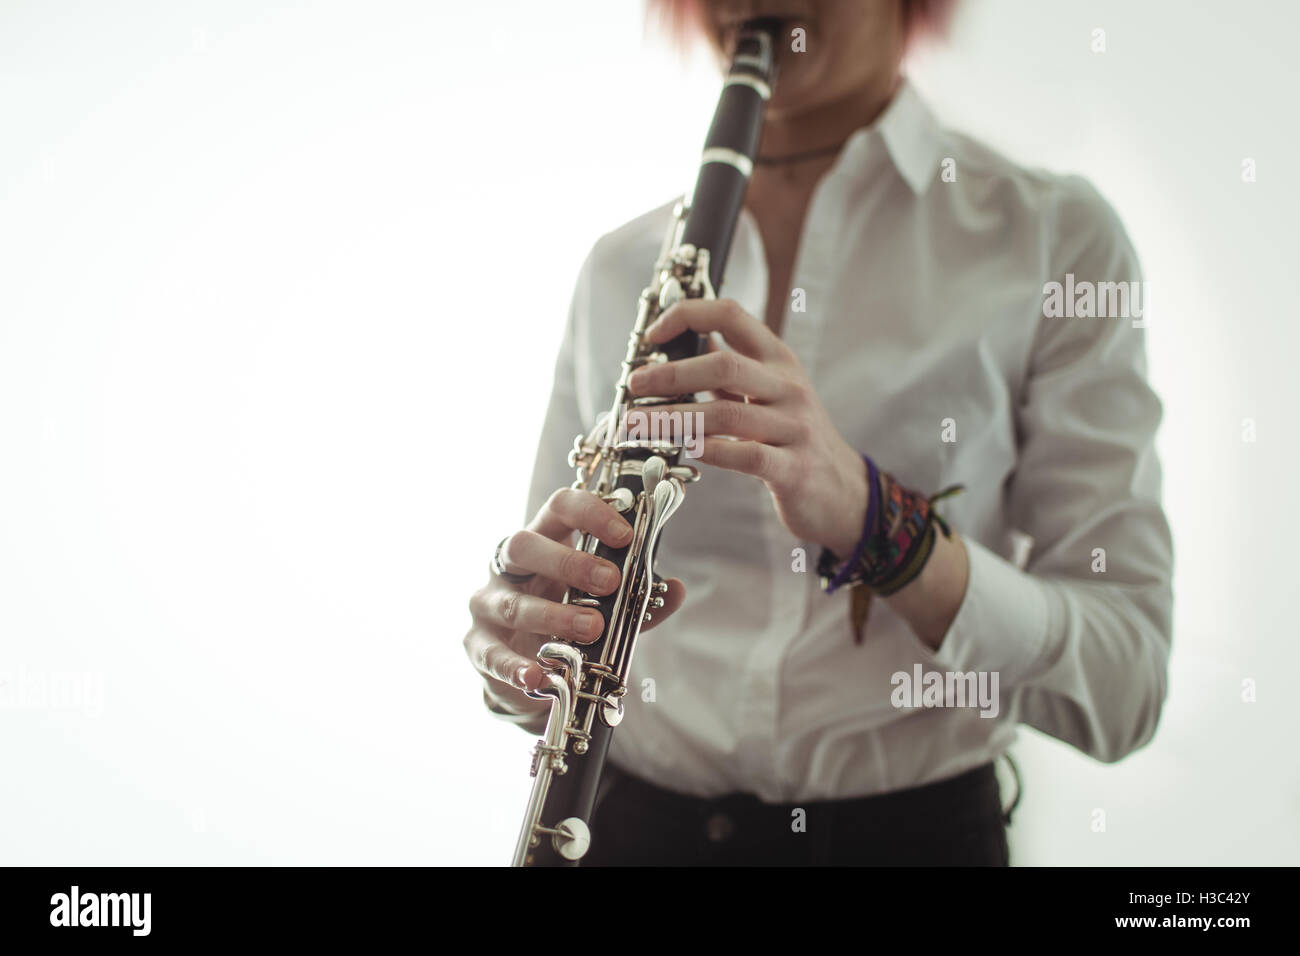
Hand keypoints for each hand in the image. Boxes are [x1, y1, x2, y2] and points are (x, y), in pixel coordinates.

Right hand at [464, 487, 686, 729]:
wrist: (528, 671)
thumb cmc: (565, 620)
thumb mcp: (603, 605)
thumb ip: (637, 600)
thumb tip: (676, 591)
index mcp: (544, 542)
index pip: (558, 508)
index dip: (590, 513)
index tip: (625, 535)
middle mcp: (509, 567)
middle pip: (525, 546)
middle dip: (569, 562)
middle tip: (611, 582)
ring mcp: (488, 603)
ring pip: (513, 603)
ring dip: (554, 615)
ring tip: (591, 629)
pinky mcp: (477, 644)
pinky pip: (491, 654)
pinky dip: (515, 666)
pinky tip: (537, 675)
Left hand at [627, 299, 867, 555]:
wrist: (842, 489)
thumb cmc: (793, 437)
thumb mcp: (770, 391)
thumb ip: (732, 368)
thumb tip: (689, 335)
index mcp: (779, 359)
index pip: (731, 315)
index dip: (687, 316)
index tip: (653, 335)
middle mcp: (789, 386)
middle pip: (723, 365)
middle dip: (671, 374)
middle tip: (635, 385)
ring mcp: (794, 427)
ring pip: (726, 415)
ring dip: (675, 419)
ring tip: (641, 425)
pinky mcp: (793, 468)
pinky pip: (746, 456)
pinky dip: (711, 451)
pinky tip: (687, 450)